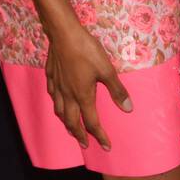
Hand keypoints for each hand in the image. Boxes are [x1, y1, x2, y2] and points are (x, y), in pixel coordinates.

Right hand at [44, 19, 132, 149]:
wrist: (63, 33)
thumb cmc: (86, 50)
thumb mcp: (107, 69)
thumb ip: (117, 90)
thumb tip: (128, 108)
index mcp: (83, 96)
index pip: (92, 123)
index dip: (100, 136)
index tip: (106, 146)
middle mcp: (68, 95)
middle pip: (72, 122)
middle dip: (80, 135)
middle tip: (85, 145)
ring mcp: (57, 86)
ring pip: (59, 111)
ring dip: (66, 123)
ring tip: (71, 128)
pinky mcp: (51, 75)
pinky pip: (53, 96)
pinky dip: (57, 105)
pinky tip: (58, 102)